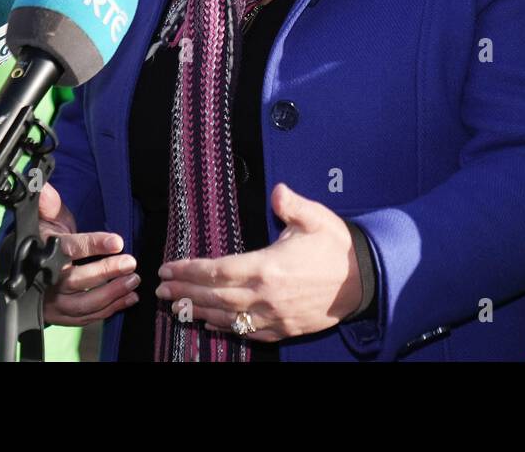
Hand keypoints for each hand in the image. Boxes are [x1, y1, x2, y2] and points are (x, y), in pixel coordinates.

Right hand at [39, 182, 139, 325]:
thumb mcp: (45, 216)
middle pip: (77, 281)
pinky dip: (109, 310)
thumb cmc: (43, 237)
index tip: (117, 242)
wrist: (27, 265)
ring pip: (83, 304)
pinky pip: (85, 317)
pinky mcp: (61, 316)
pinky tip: (128, 298)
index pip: (69, 249)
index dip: (93, 245)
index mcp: (42, 251)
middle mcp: (45, 280)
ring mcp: (52, 301)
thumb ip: (48, 202)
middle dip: (106, 272)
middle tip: (131, 263)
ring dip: (111, 294)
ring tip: (133, 281)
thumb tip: (45, 188)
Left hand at [154, 182, 363, 341]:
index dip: (189, 270)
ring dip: (197, 312)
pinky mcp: (284, 328)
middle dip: (184, 292)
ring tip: (175, 306)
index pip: (217, 270)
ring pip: (226, 318)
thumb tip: (277, 190)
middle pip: (214, 297)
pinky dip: (225, 329)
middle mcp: (266, 296)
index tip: (168, 267)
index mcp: (269, 267)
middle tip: (160, 289)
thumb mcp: (316, 218)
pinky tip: (210, 324)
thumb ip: (292, 205)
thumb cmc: (337, 246)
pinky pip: (248, 333)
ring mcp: (274, 316)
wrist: (365, 280)